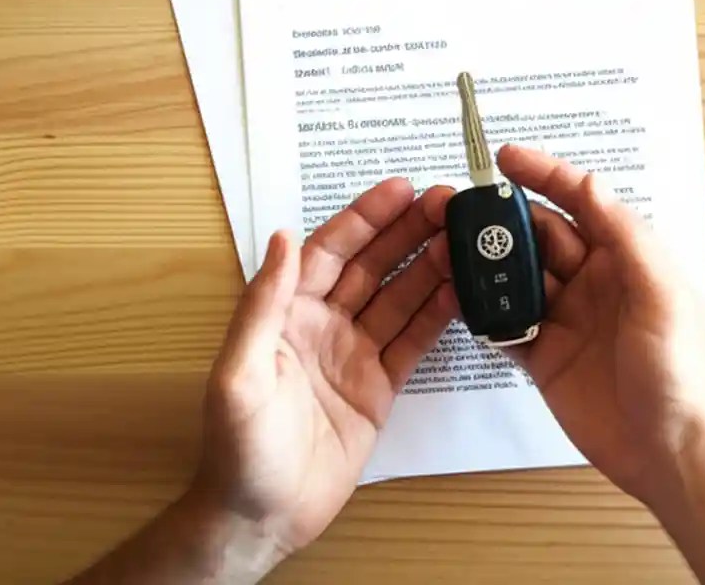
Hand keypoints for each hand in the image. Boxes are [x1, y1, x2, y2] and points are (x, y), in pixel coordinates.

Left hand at [193, 178, 456, 553]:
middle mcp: (323, 324)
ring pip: (400, 298)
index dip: (365, 218)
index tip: (402, 189)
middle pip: (374, 266)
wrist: (262, 515)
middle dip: (409, 232)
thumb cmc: (237, 448)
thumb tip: (282, 236)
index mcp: (286, 312)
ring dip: (431, 267)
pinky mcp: (379, 388)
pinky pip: (413, 342)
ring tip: (467, 239)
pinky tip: (463, 291)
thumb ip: (262, 304)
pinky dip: (438, 316)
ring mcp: (354, 354)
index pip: (331, 250)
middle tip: (449, 204)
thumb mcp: (238, 373)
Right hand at [494, 145, 704, 506]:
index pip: (582, 202)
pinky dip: (484, 311)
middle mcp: (594, 283)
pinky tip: (462, 299)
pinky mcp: (544, 356)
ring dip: (490, 263)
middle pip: (541, 236)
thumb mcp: (660, 292)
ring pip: (519, 277)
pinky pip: (506, 324)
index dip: (545, 175)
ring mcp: (567, 319)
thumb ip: (624, 235)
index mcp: (627, 259)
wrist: (667, 451)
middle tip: (466, 208)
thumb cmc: (680, 372)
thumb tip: (587, 183)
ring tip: (455, 249)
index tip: (506, 159)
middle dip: (506, 219)